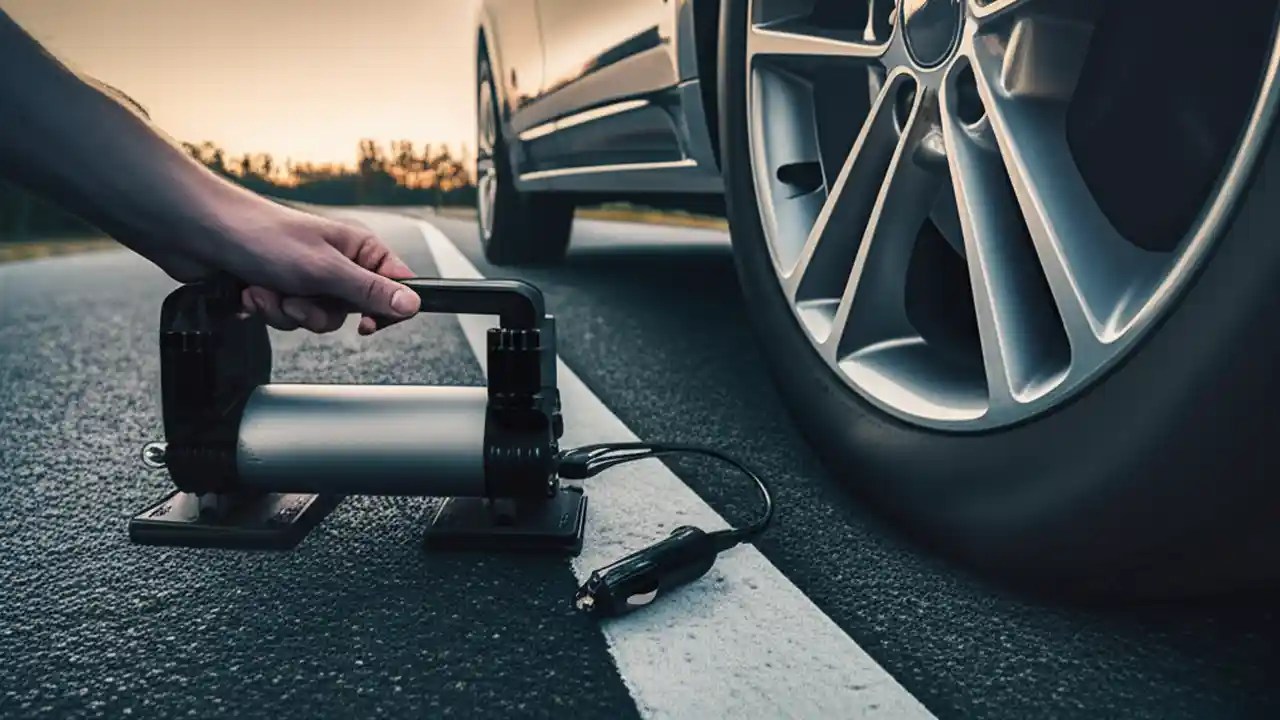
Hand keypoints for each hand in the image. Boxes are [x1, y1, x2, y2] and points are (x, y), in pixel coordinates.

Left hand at [173, 192, 421, 334]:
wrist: (199, 232)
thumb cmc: (260, 235)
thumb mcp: (324, 269)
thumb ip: (370, 291)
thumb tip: (412, 304)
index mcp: (357, 248)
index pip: (395, 286)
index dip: (384, 310)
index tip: (367, 323)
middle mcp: (335, 263)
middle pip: (350, 312)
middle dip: (316, 312)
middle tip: (297, 296)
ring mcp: (306, 278)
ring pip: (315, 320)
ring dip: (286, 311)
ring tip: (266, 288)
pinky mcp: (279, 290)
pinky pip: (287, 320)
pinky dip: (266, 310)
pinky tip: (250, 290)